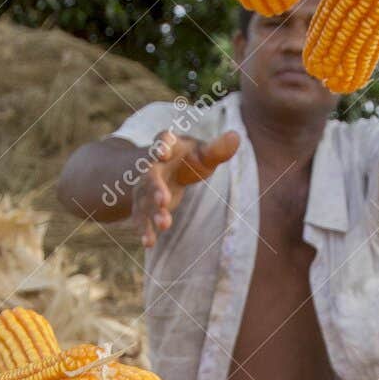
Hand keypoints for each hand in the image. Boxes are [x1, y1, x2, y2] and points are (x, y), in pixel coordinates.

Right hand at [132, 129, 239, 246]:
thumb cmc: (188, 159)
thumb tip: (236, 137)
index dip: (162, 145)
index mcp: (166, 146)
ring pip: (146, 200)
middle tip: (163, 200)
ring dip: (153, 212)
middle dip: (156, 188)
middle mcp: (150, 167)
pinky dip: (145, 230)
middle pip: (150, 176)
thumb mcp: (203, 153)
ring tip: (164, 224)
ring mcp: (144, 188)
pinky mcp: (144, 206)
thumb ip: (217, 149)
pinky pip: (142, 218)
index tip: (163, 151)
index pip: (161, 141)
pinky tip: (149, 242)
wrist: (165, 169)